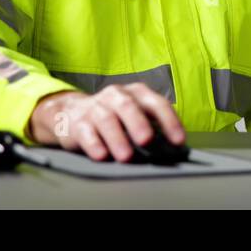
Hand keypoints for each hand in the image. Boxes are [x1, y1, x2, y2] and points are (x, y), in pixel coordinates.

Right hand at [28, 84, 185, 161]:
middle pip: (128, 105)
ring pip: (106, 119)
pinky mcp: (77, 122)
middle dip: (139, 123)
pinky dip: (94, 144)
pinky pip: (86, 132)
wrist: (71, 112)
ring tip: (126, 156)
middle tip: (147, 140)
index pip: (156, 104)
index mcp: (137, 93)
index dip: (169, 121)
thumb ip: (152, 127)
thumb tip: (172, 149)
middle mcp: (116, 96)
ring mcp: (95, 107)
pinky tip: (101, 155)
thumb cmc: (114, 117)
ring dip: (117, 138)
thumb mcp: (134, 116)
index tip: (179, 141)